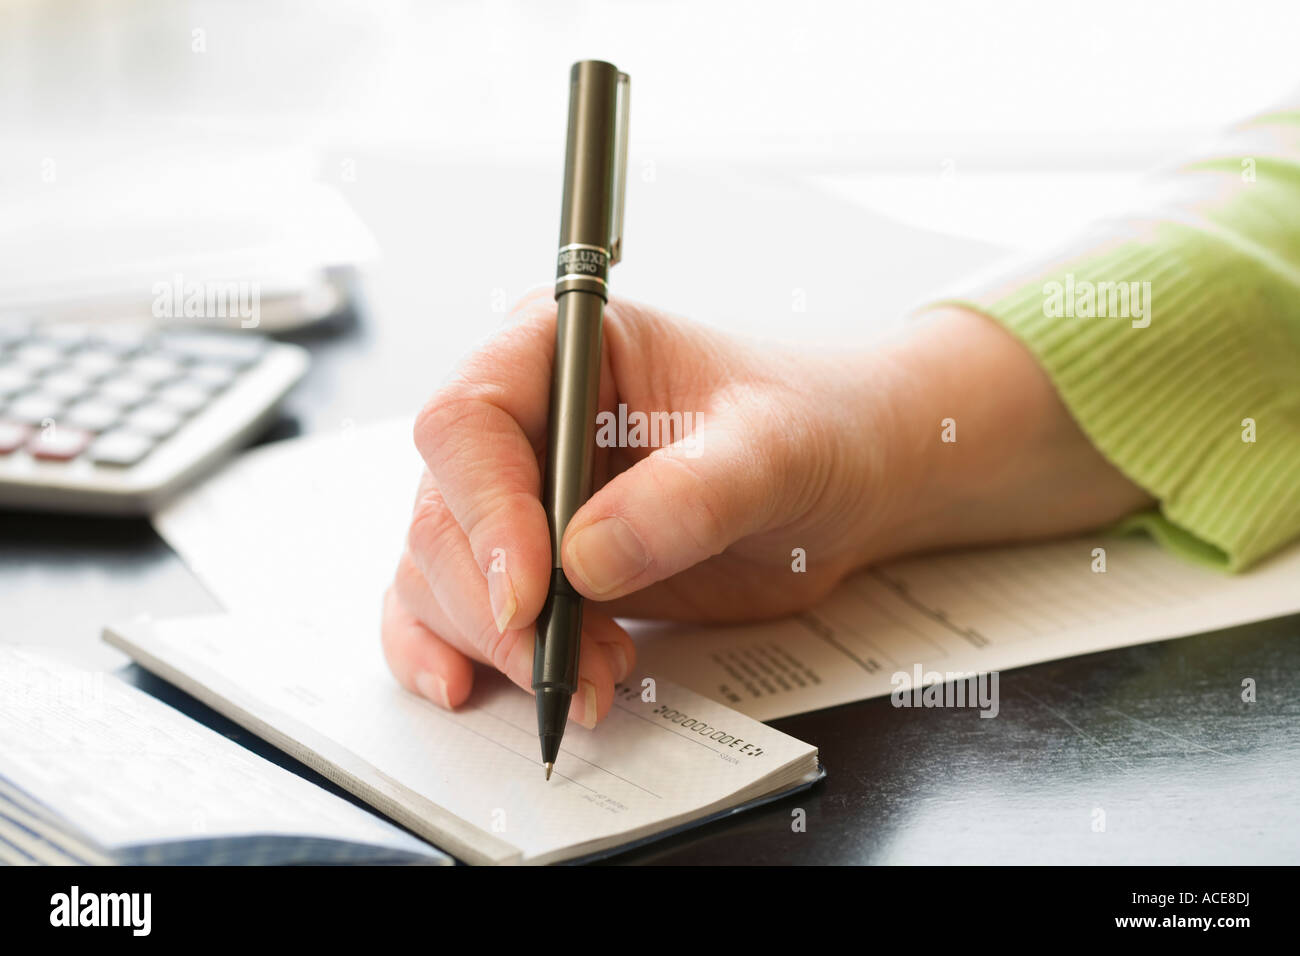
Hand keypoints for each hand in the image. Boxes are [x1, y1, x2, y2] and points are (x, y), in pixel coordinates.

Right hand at [382, 294, 1151, 724]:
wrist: (852, 478)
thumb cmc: (817, 425)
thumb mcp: (773, 449)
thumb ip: (688, 496)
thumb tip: (583, 560)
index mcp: (562, 352)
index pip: (470, 422)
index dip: (484, 510)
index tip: (531, 591)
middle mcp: (527, 423)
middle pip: (444, 512)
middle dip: (491, 602)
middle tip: (559, 661)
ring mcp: (526, 498)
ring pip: (440, 572)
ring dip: (494, 644)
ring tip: (587, 678)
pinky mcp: (540, 565)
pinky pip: (458, 610)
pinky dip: (464, 654)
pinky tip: (480, 688)